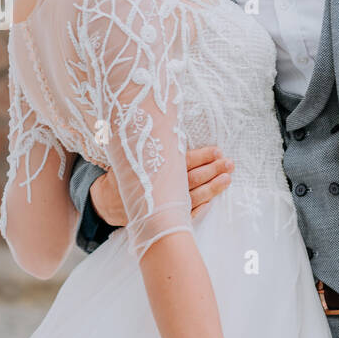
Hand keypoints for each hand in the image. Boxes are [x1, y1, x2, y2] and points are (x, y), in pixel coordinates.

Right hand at [90, 146, 234, 226]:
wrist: (108, 202)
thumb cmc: (123, 173)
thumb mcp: (127, 156)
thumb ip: (144, 143)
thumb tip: (156, 119)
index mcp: (154, 171)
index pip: (182, 163)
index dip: (201, 157)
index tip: (217, 151)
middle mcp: (162, 190)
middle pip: (192, 180)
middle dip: (213, 171)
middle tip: (230, 163)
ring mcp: (165, 206)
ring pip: (193, 197)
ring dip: (212, 189)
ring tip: (228, 179)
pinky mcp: (166, 218)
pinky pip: (187, 215)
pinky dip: (200, 208)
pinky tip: (213, 201)